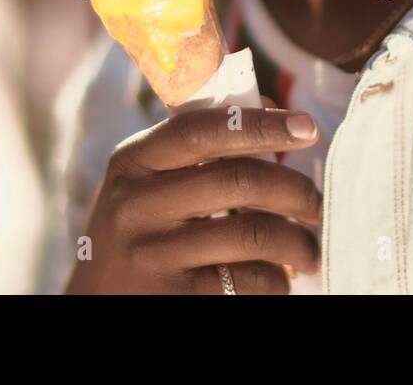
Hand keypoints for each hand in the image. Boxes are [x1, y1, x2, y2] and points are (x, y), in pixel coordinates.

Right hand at [64, 106, 321, 293]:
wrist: (95, 303)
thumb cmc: (138, 232)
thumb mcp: (147, 183)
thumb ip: (200, 147)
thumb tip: (276, 110)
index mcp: (133, 162)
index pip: (203, 129)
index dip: (261, 125)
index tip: (308, 128)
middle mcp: (137, 205)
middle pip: (239, 180)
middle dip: (295, 191)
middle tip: (316, 205)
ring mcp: (153, 255)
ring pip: (253, 235)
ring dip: (297, 242)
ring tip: (308, 249)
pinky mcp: (174, 298)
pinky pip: (248, 282)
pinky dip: (276, 280)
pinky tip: (278, 279)